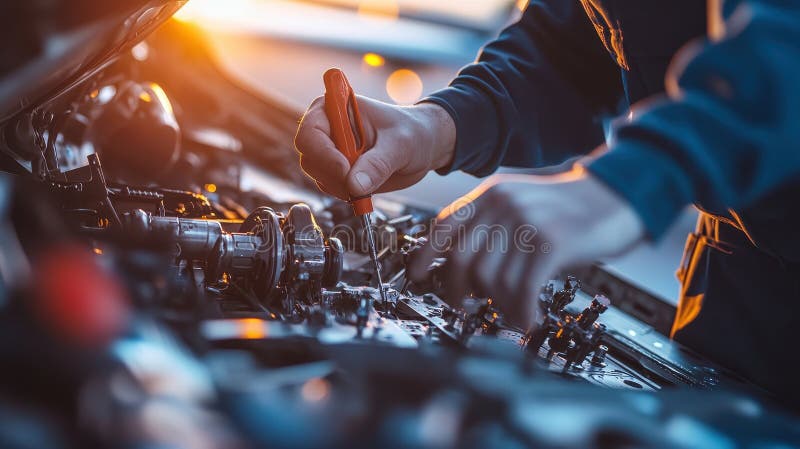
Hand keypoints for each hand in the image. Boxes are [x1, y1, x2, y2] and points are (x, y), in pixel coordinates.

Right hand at [295, 96, 454, 198]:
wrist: (423, 145)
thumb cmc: (413, 132)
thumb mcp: (401, 144)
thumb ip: (378, 163)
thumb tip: (354, 185)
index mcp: (338, 108)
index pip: (311, 131)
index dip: (323, 153)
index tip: (345, 169)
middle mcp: (329, 128)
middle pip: (310, 156)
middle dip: (333, 175)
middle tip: (360, 184)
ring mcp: (332, 151)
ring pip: (318, 175)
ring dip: (340, 187)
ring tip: (370, 182)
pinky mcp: (338, 170)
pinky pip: (330, 187)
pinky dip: (345, 193)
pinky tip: (365, 189)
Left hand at [408, 168, 644, 326]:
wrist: (618, 195)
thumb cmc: (571, 208)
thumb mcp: (522, 204)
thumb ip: (491, 226)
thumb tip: (462, 268)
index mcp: (490, 194)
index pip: (443, 225)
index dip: (424, 255)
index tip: (417, 278)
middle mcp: (503, 206)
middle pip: (462, 259)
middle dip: (459, 291)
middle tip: (467, 306)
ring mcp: (527, 222)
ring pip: (491, 278)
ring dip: (498, 305)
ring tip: (510, 314)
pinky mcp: (551, 243)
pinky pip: (522, 288)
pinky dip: (521, 311)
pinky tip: (527, 319)